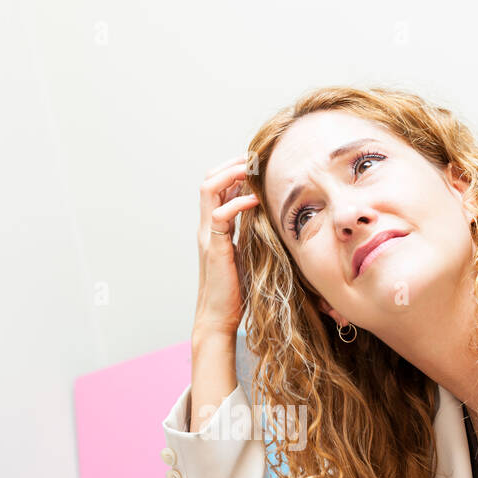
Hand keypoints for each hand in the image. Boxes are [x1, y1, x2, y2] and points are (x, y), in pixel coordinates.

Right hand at [194, 154, 259, 337]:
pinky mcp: (215, 248)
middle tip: (256, 159)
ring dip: (231, 174)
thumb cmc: (236, 291)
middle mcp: (207, 227)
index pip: (217, 186)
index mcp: (214, 228)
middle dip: (232, 164)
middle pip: (209, 180)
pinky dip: (237, 202)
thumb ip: (251, 234)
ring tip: (252, 170)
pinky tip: (256, 201)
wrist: (219, 317)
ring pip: (209, 189)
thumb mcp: (247, 253)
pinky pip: (220, 215)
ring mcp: (208, 236)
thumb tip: (270, 217)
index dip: (234, 170)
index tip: (257, 165)